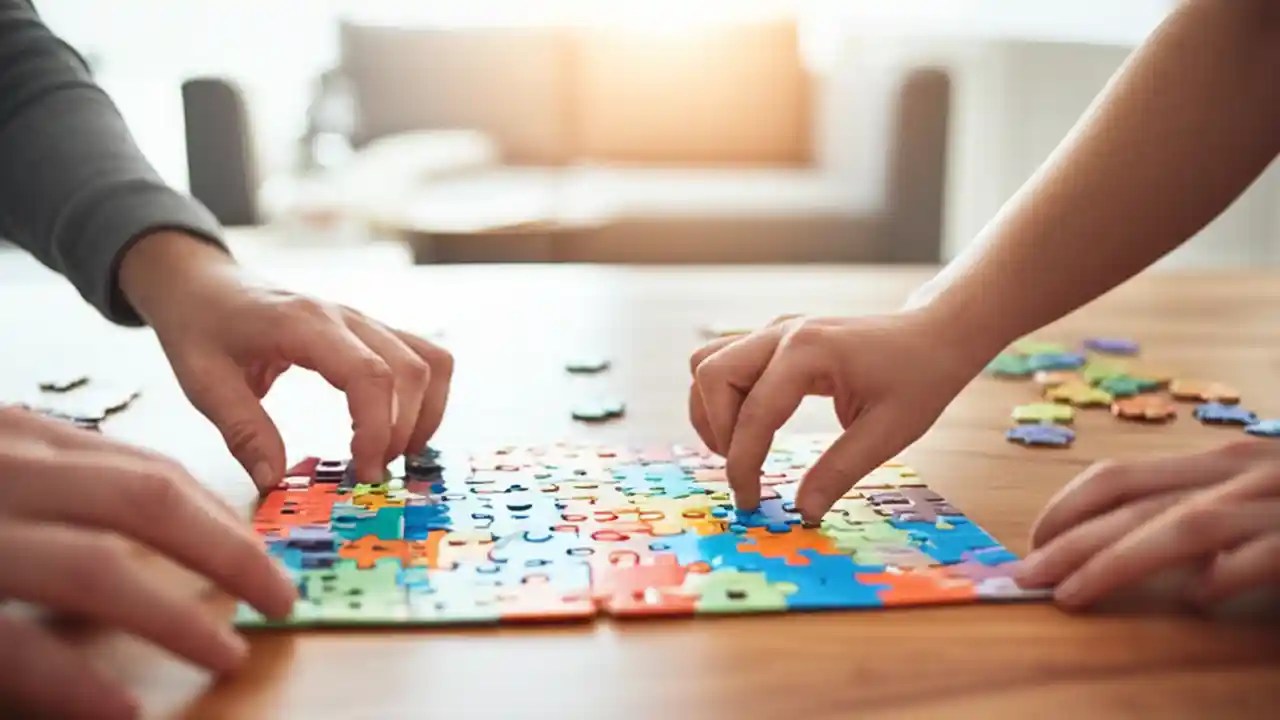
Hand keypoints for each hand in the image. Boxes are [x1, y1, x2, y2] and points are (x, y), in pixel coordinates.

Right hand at [0, 406, 294, 718]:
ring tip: (227, 655)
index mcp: (26, 440)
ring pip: (95, 568)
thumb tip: (148, 548)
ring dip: (173, 619)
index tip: (264, 556)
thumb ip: (63, 499)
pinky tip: (123, 710)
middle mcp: (10, 472)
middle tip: (281, 598)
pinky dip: (74, 682)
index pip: (148, 472)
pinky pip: (17, 646)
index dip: (217, 518)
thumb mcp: (4, 483)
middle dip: (228, 554)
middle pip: (147, 502)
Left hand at [118, 232, 453, 488]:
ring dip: (425, 414)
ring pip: (429, 361)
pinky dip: (426, 396)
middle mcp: (346, 317)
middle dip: (403, 431)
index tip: (364, 471)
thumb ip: (243, 432)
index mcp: (304, 325)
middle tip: (371, 474)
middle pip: (411, 371)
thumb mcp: (204, 384)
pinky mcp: (372, 331)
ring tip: (394, 453)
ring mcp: (365, 321)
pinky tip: (401, 428)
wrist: (203, 284)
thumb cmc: (200, 328)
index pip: (369, 375)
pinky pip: (424, 357)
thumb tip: (274, 481)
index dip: (378, 429)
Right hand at [687, 310, 989, 521]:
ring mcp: (775, 331)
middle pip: (711, 375)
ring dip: (711, 409)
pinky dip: (723, 397)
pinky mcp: (774, 338)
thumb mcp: (889, 433)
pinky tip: (751, 425)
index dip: (743, 464)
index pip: (754, 412)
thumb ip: (840, 472)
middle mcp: (783, 333)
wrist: (934, 336)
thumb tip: (802, 511)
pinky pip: (725, 362)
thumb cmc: (919, 378)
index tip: (749, 502)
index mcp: (810, 352)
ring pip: (708, 363)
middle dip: (717, 431)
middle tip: (745, 470)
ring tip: (741, 447)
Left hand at [1017, 440, 1279, 609]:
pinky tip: (1199, 598)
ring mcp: (1278, 501)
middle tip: (1026, 577)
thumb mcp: (1247, 501)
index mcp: (1215, 464)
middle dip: (1072, 541)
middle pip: (1137, 503)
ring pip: (1186, 525)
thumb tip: (1122, 544)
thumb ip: (1191, 515)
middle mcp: (1240, 473)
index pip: (1121, 478)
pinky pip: (1266, 551)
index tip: (1032, 545)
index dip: (1068, 508)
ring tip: (1073, 594)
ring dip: (1120, 561)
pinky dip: (1228, 572)